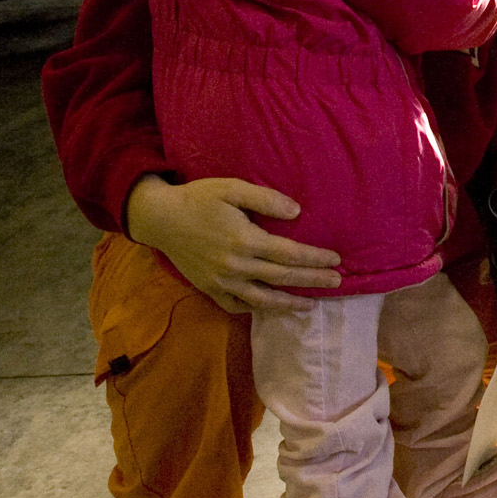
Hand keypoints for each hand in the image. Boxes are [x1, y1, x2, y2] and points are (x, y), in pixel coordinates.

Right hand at [125, 174, 340, 312]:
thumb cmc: (199, 199)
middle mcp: (236, 266)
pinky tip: (270, 306)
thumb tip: (297, 211)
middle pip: (283, 278)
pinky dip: (255, 309)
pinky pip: (236, 306)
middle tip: (336, 283)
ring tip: (311, 304)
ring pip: (263, 299)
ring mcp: (222, 282)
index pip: (290, 254)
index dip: (315, 259)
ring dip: (289, 303)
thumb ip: (266, 199)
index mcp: (245, 240)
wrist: (160, 219)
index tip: (336, 260)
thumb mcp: (232, 188)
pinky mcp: (209, 289)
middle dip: (312, 281)